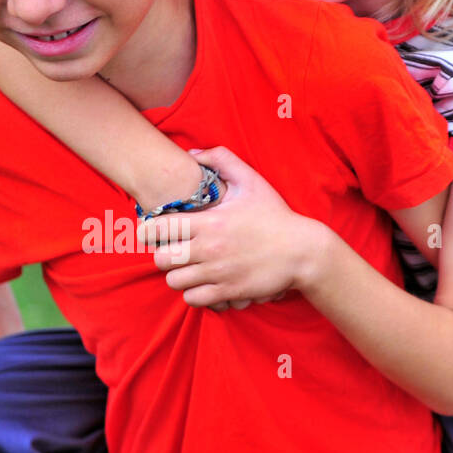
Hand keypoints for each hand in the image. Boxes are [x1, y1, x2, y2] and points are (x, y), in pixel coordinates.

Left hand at [136, 146, 316, 307]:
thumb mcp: (251, 180)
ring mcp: (217, 273)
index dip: (149, 231)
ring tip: (189, 269)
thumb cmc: (275, 215)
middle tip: (174, 251)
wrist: (303, 251)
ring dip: (178, 275)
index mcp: (209, 221)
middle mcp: (208, 248)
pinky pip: (193, 299)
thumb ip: (221, 160)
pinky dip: (193, 293)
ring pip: (174, 282)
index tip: (157, 231)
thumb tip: (193, 154)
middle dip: (163, 255)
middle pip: (160, 259)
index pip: (158, 229)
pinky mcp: (228, 292)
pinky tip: (203, 283)